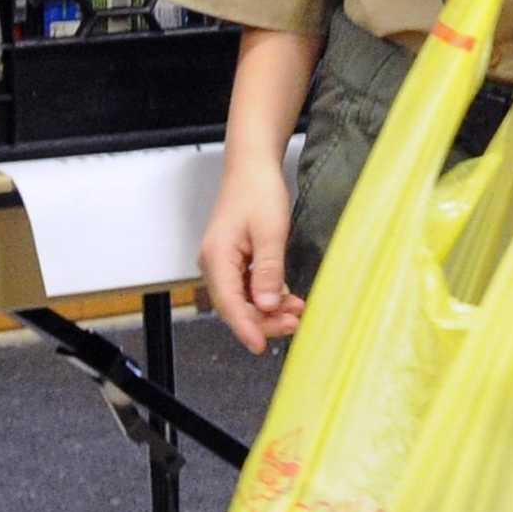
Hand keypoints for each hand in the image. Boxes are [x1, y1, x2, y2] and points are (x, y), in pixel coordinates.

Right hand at [199, 157, 305, 354]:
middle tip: (294, 323)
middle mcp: (215, 264)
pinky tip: (288, 298)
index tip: (262, 345)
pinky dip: (268, 296)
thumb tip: (266, 305)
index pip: (229, 304)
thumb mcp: (270, 231)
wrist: (253, 165)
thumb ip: (268, 270)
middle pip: (236, 307)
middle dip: (264, 320)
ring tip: (297, 311)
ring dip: (269, 309)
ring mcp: (224, 263)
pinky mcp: (235, 261)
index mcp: (216, 257)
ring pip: (244, 300)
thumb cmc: (258, 189)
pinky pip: (249, 288)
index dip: (246, 328)